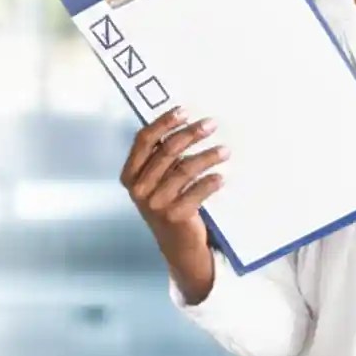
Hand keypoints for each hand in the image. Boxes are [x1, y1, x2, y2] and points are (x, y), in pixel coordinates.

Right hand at [120, 106, 228, 303]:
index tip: (184, 111)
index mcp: (130, 175)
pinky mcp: (174, 216)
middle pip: (167, 150)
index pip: (144, 140)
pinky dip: (210, 183)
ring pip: (185, 169)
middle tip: (211, 124)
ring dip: (208, 156)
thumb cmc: (168, 202)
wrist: (177, 244)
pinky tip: (221, 177)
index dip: (164, 123)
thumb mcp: (156, 180)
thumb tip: (187, 123)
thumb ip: (161, 157)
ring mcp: (156, 203)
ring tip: (225, 151)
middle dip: (191, 134)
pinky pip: (196, 191)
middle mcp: (139, 188)